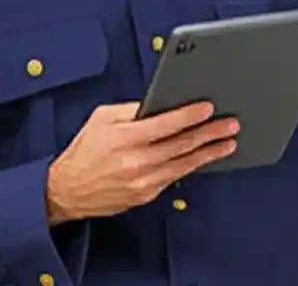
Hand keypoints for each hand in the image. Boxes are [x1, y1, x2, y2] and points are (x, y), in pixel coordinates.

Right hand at [45, 101, 238, 225]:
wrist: (67, 191)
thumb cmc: (85, 152)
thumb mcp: (101, 119)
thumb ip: (131, 110)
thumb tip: (159, 103)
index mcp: (124, 138)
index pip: (164, 124)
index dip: (189, 115)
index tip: (208, 108)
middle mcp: (136, 161)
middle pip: (181, 144)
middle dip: (209, 133)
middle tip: (230, 125)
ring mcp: (143, 181)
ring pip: (184, 164)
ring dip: (209, 153)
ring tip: (228, 142)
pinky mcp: (146, 194)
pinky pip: (175, 177)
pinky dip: (192, 166)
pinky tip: (206, 158)